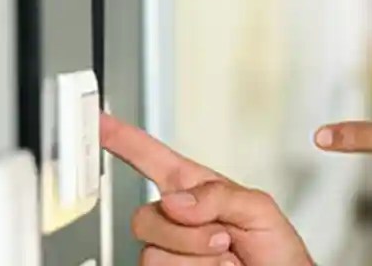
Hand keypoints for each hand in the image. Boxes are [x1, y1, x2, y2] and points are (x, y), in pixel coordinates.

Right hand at [101, 113, 313, 265]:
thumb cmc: (275, 250)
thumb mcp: (259, 209)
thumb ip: (219, 196)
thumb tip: (175, 201)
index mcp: (195, 190)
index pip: (151, 159)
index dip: (122, 139)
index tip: (96, 120)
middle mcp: (175, 220)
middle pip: (143, 218)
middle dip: (188, 233)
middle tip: (225, 239)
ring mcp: (167, 251)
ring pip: (152, 254)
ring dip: (198, 259)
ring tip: (227, 259)